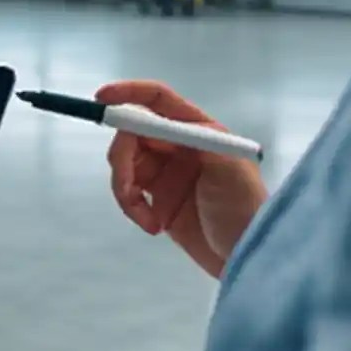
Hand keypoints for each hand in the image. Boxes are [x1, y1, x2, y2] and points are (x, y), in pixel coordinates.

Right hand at [98, 81, 267, 278]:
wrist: (247, 256)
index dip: (128, 94)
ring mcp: (165, 173)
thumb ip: (190, 139)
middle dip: (122, 156)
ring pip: (124, 165)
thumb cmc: (245, 207)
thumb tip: (150, 122)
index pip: (157, 100)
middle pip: (132, 134)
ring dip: (124, 188)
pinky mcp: (157, 200)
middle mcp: (178, 145)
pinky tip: (153, 226)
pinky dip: (131, 208)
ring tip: (144, 217)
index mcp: (197, 129)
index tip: (102, 101)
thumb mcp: (228, 167)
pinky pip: (128, 193)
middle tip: (128, 185)